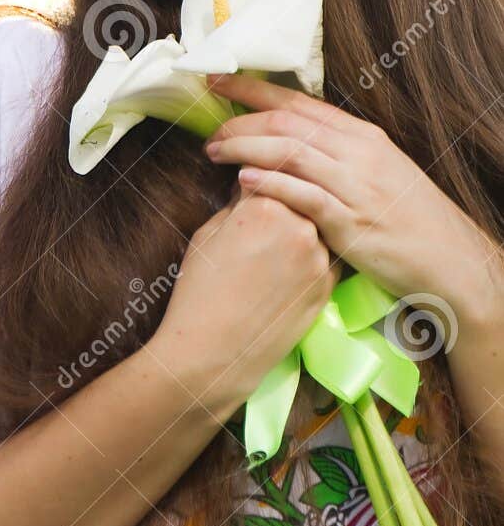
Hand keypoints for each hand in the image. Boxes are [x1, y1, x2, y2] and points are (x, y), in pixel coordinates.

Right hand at [158, 190, 337, 408]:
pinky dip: (309, 255)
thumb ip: (237, 205)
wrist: (213, 353)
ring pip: (315, 225)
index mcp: (265, 206)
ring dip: (300, 225)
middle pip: (298, 196)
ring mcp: (319, 258)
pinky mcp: (327, 286)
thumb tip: (252, 189)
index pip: (269, 173)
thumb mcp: (206, 235)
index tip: (247, 179)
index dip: (256, 174)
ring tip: (273, 244)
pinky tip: (284, 268)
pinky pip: (325, 256)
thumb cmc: (199, 293)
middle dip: (282, 198)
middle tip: (263, 209)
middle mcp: (300, 226)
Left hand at [203, 73, 486, 316]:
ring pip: (289, 152)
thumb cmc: (408, 217)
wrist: (446, 256)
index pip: (297, 102)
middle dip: (240, 121)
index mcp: (360, 136)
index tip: (218, 83)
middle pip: (286, 123)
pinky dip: (271, 184)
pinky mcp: (350, 221)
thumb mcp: (377, 171)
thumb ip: (337, 154)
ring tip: (214, 152)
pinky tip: (242, 182)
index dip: (253, 90)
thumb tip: (290, 142)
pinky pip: (304, 195)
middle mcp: (356, 152)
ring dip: (245, 148)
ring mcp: (354, 185)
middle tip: (210, 132)